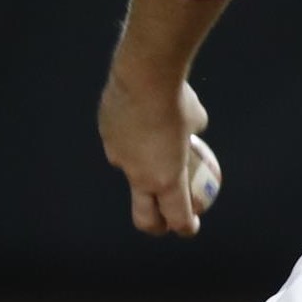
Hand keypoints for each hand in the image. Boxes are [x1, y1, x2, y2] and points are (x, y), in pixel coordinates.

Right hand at [98, 70, 210, 237]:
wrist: (143, 75)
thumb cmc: (177, 98)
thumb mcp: (196, 118)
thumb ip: (191, 133)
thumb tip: (192, 133)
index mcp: (166, 178)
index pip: (176, 216)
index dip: (185, 226)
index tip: (191, 226)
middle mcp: (138, 174)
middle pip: (144, 215)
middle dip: (155, 225)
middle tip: (165, 222)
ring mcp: (118, 157)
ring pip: (130, 173)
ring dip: (142, 173)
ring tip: (154, 152)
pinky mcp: (106, 137)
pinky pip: (119, 144)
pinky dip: (130, 139)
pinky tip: (137, 118)